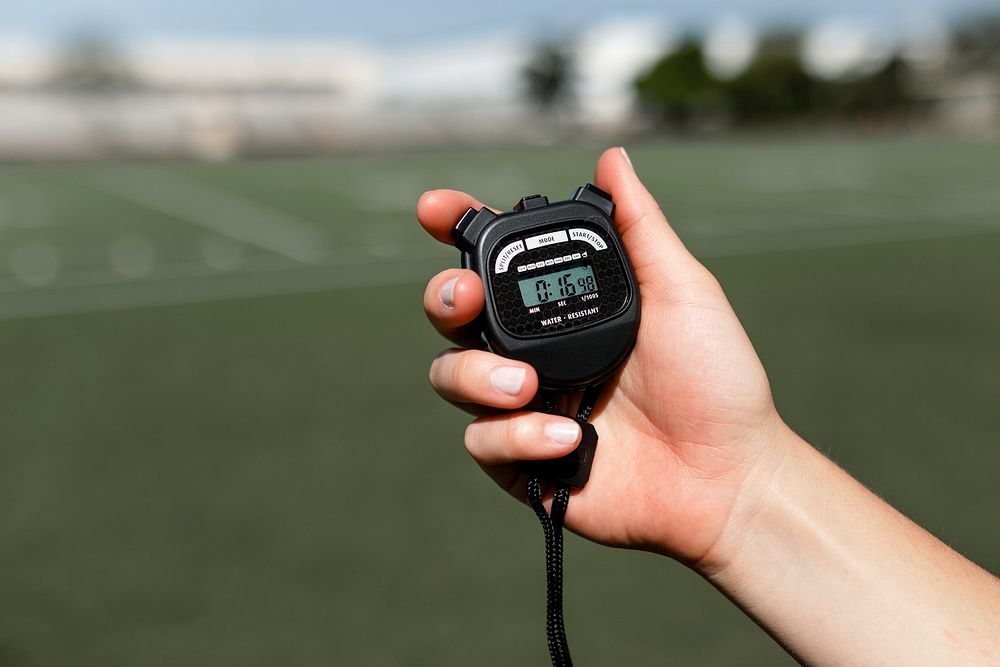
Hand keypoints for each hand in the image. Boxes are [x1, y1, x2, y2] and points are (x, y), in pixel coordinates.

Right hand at [419, 147, 785, 564]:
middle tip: (466, 300)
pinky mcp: (523, 461)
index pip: (499, 259)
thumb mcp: (682, 291)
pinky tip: (570, 436)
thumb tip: (613, 157)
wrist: (727, 474)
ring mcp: (525, 406)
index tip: (435, 208)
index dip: (458, 228)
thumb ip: (640, 227)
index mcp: (566, 305)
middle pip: (453, 314)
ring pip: (450, 376)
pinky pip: (482, 441)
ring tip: (527, 386)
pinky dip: (518, 436)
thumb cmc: (716, 381)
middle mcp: (536, 350)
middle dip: (443, 298)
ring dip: (476, 375)